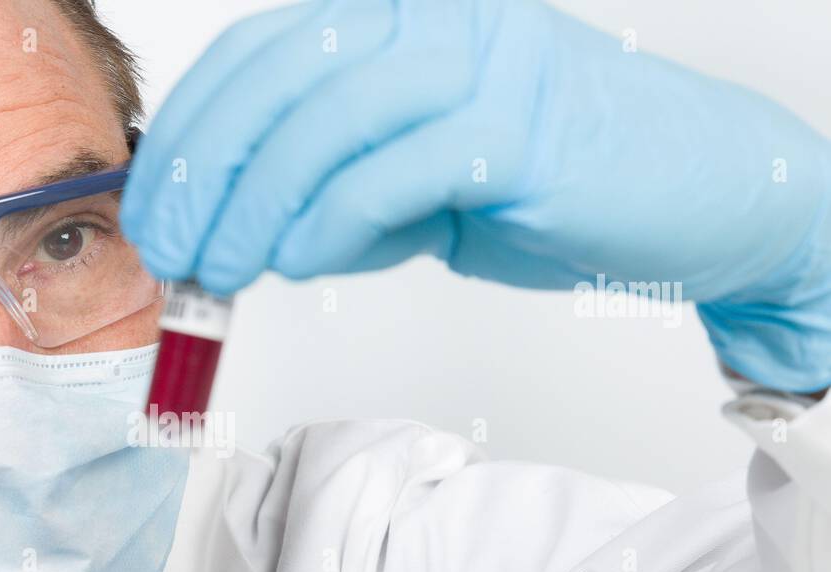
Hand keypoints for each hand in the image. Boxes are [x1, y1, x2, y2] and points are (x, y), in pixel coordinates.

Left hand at [121, 0, 830, 391]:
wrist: (695, 198)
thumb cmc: (552, 184)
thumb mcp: (413, 187)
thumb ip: (332, 193)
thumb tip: (239, 235)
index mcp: (398, 16)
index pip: (258, 57)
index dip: (189, 135)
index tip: (151, 209)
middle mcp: (436, 17)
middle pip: (279, 78)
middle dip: (205, 173)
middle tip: (170, 250)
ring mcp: (484, 60)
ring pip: (327, 120)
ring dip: (255, 205)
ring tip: (221, 271)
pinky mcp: (522, 124)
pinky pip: (395, 169)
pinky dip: (331, 220)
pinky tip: (295, 260)